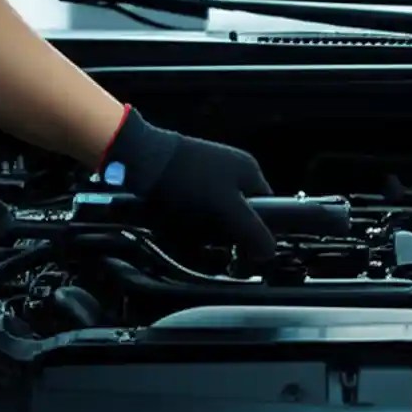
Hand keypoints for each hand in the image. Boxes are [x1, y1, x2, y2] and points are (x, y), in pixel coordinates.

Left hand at [100, 106, 276, 261]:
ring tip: (191, 232)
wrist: (142, 160)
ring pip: (216, 214)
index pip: (267, 208)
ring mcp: (207, 173)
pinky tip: (177, 225)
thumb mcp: (228, 208)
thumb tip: (269, 252)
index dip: (257, 230)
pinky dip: (188, 221)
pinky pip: (195, 209)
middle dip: (227, 231)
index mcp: (248, 170)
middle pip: (239, 214)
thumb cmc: (189, 180)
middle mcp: (231, 170)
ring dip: (205, 229)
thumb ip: (252, 231)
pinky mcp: (186, 180)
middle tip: (213, 242)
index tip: (243, 247)